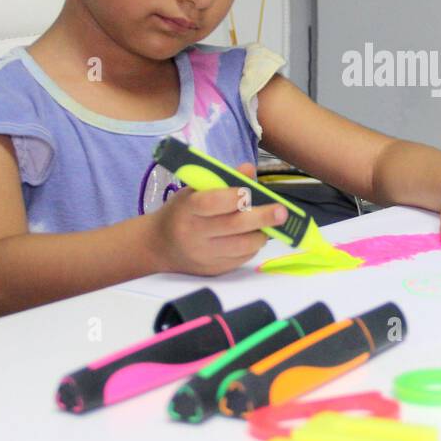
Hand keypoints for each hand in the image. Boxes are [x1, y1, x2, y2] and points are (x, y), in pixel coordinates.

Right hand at [146, 162, 288, 275]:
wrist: (158, 246)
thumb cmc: (181, 212)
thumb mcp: (194, 191)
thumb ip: (222, 181)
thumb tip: (249, 170)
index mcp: (188, 209)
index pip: (212, 203)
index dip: (234, 197)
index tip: (250, 192)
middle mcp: (195, 234)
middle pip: (233, 226)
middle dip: (262, 218)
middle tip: (282, 211)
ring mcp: (204, 255)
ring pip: (242, 246)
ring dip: (261, 234)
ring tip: (270, 223)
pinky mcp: (214, 270)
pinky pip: (241, 259)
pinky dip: (253, 246)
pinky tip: (254, 236)